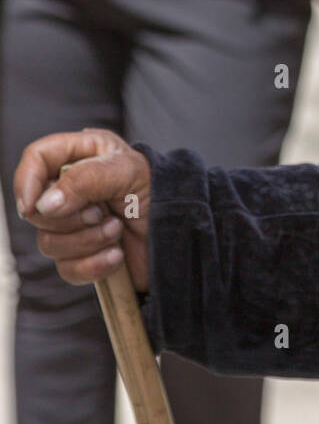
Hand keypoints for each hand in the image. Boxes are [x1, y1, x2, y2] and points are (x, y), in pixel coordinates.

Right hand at [14, 129, 151, 293]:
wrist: (186, 234)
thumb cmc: (162, 192)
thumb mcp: (128, 173)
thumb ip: (85, 179)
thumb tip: (45, 204)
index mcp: (83, 155)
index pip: (37, 158)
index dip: (27, 180)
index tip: (34, 205)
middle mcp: (73, 188)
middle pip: (37, 208)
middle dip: (71, 218)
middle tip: (102, 213)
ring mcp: (76, 224)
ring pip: (49, 242)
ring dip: (86, 241)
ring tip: (117, 231)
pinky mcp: (84, 255)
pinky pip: (67, 269)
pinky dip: (92, 265)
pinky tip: (117, 256)